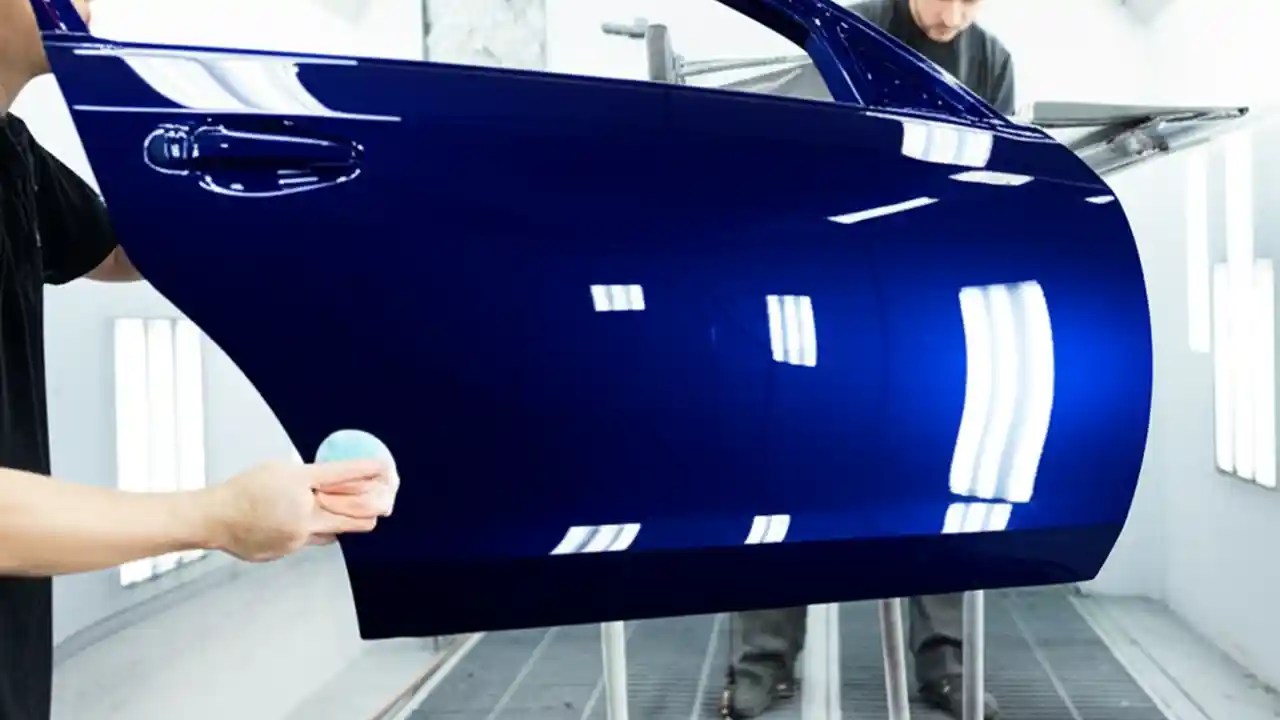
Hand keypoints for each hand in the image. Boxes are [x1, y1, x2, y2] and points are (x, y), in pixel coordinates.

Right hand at [201, 458, 391, 562]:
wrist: (213, 518)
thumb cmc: (243, 489)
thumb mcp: (280, 470)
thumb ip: (310, 476)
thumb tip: (336, 479)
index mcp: (299, 487)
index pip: (342, 476)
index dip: (367, 470)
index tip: (383, 467)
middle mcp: (303, 516)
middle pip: (354, 517)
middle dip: (371, 508)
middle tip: (381, 500)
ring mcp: (297, 539)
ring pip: (334, 532)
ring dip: (339, 521)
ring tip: (332, 509)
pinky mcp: (288, 551)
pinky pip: (310, 541)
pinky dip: (311, 530)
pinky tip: (296, 522)